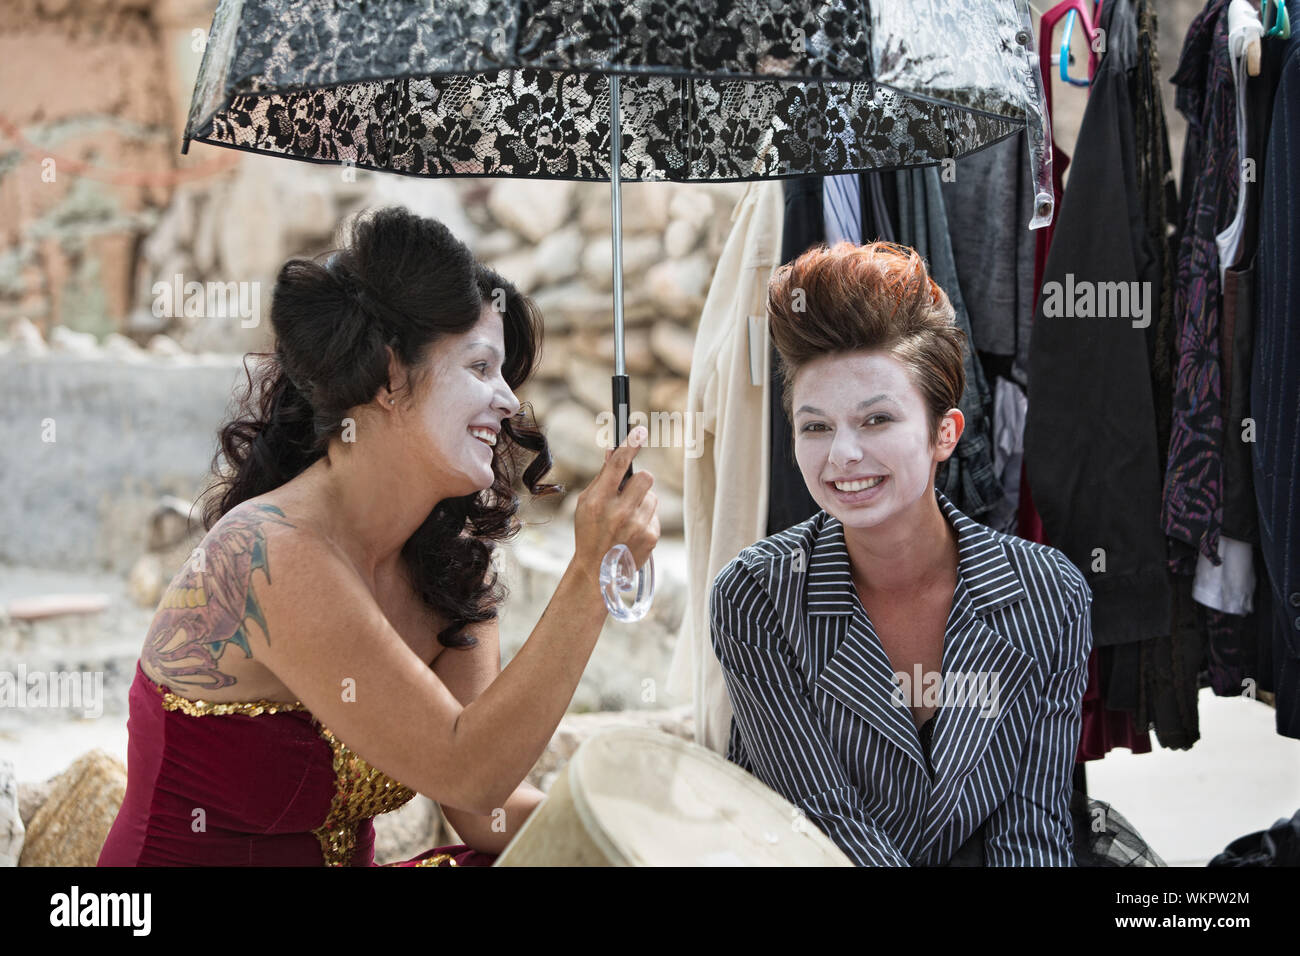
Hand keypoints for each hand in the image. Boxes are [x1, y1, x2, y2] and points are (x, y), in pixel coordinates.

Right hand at [573, 425, 659, 574]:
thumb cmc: (589, 533)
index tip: (640, 431)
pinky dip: (646, 518)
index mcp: (598, 501)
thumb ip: (602, 478)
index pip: (617, 465)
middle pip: (645, 477)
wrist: (598, 572)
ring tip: (627, 518)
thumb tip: (613, 451)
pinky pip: (655, 513)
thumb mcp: (586, 504)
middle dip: (639, 481)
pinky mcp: (651, 536)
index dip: (630, 445)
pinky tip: (632, 531)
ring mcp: (637, 525)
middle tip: (629, 491)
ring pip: (652, 496)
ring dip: (642, 502)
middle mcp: (618, 512)